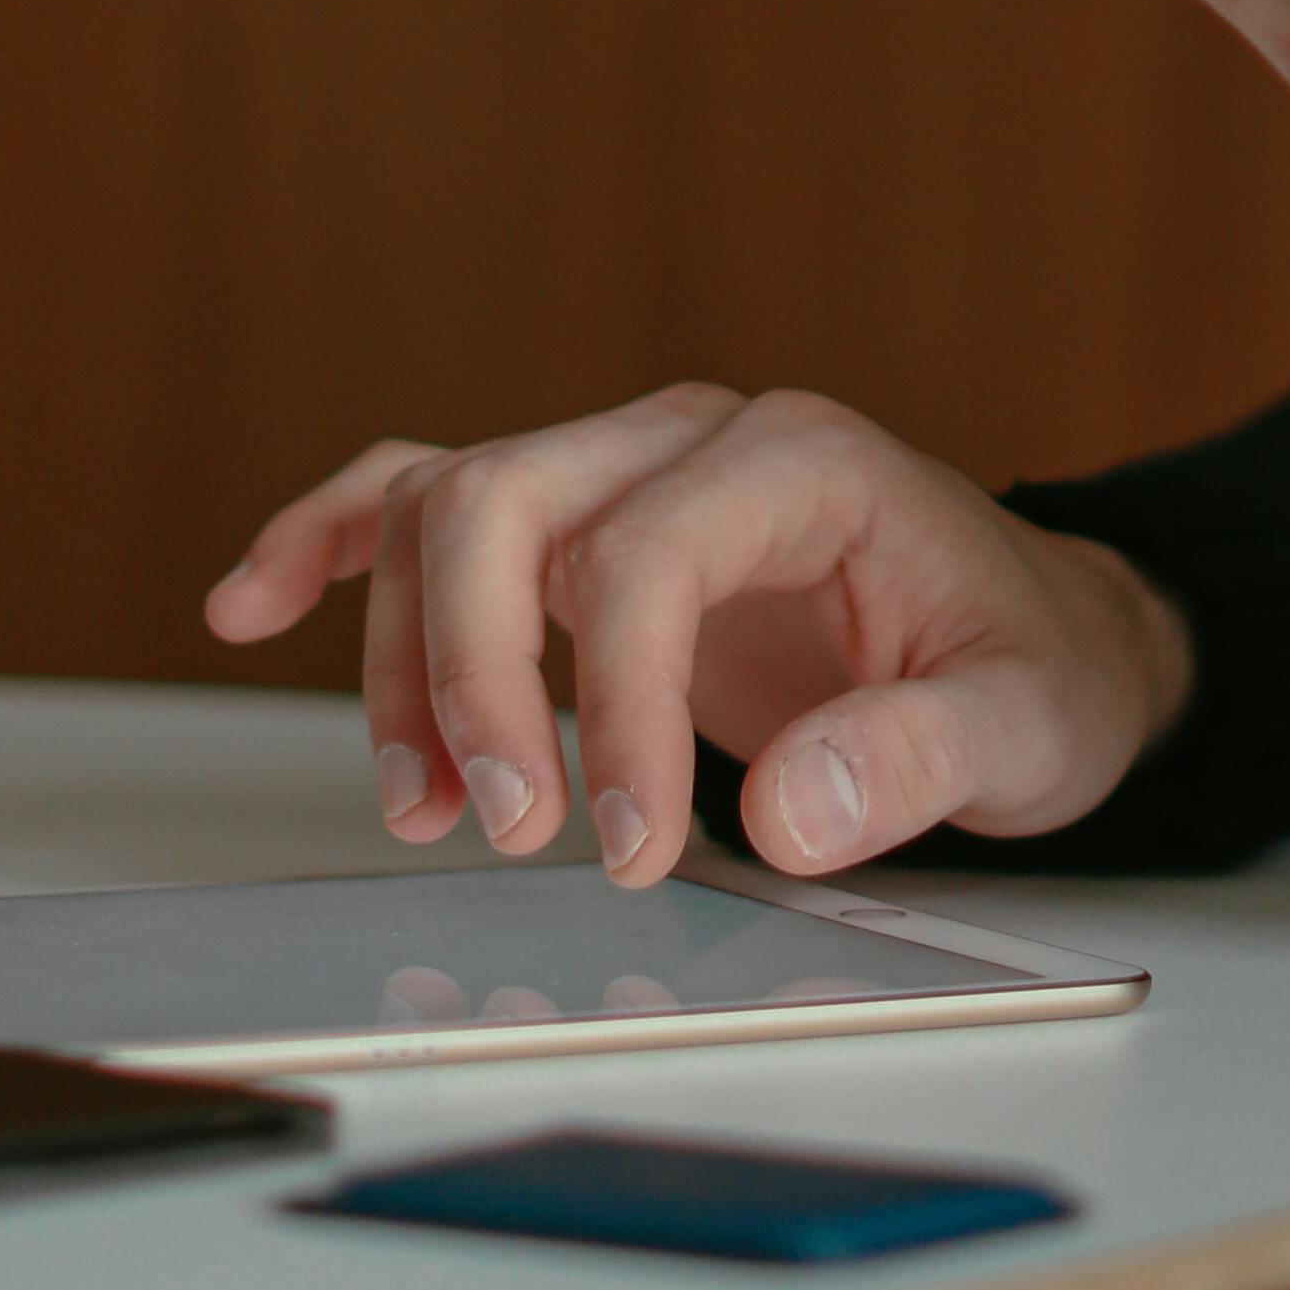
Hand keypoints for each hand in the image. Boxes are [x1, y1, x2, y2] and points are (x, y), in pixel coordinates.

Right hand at [203, 385, 1193, 887]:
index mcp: (805, 462)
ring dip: (407, 660)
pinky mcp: (579, 529)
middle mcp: (695, 441)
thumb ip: (920, 760)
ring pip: (447, 512)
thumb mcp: (1029, 724)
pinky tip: (249, 601)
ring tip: (433, 813)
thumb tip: (785, 810)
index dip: (615, 706)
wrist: (1041, 632)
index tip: (627, 848)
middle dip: (474, 675)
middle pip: (506, 502)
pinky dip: (328, 543)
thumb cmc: (1033, 664)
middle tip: (514, 831)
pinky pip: (422, 500)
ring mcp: (624, 473)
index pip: (648, 557)